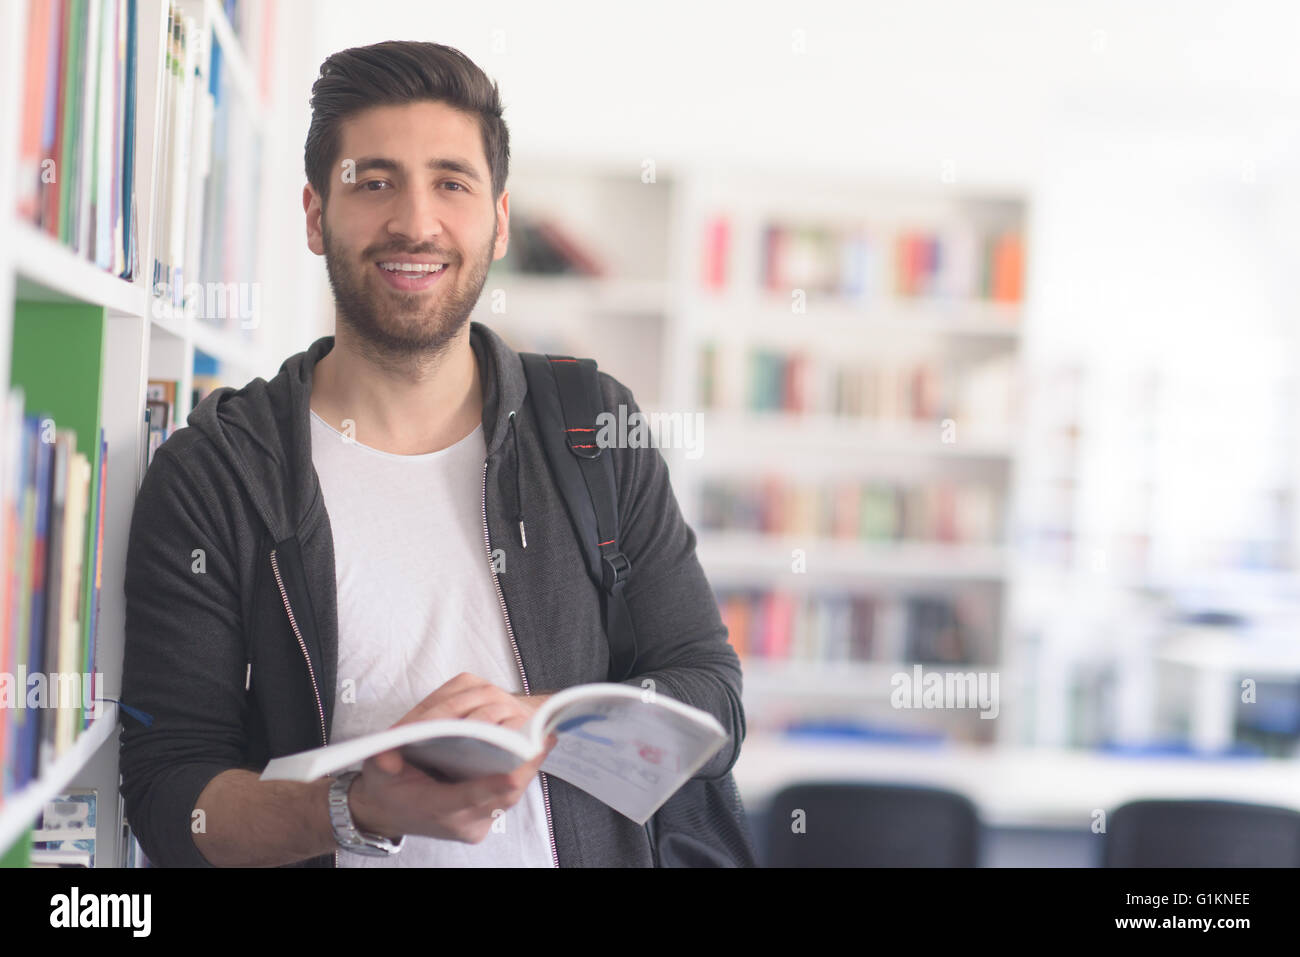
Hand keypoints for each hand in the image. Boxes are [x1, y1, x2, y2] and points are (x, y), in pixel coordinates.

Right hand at [347, 673, 557, 843]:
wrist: (387, 810)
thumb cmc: (385, 784)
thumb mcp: (375, 768)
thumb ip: (381, 761)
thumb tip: (387, 758)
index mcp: (431, 810)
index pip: (464, 801)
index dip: (488, 788)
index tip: (512, 775)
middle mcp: (458, 822)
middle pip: (498, 801)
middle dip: (522, 770)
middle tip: (543, 740)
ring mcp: (475, 824)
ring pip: (510, 799)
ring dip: (527, 768)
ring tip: (545, 739)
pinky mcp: (485, 818)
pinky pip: (510, 797)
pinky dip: (522, 772)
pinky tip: (535, 748)